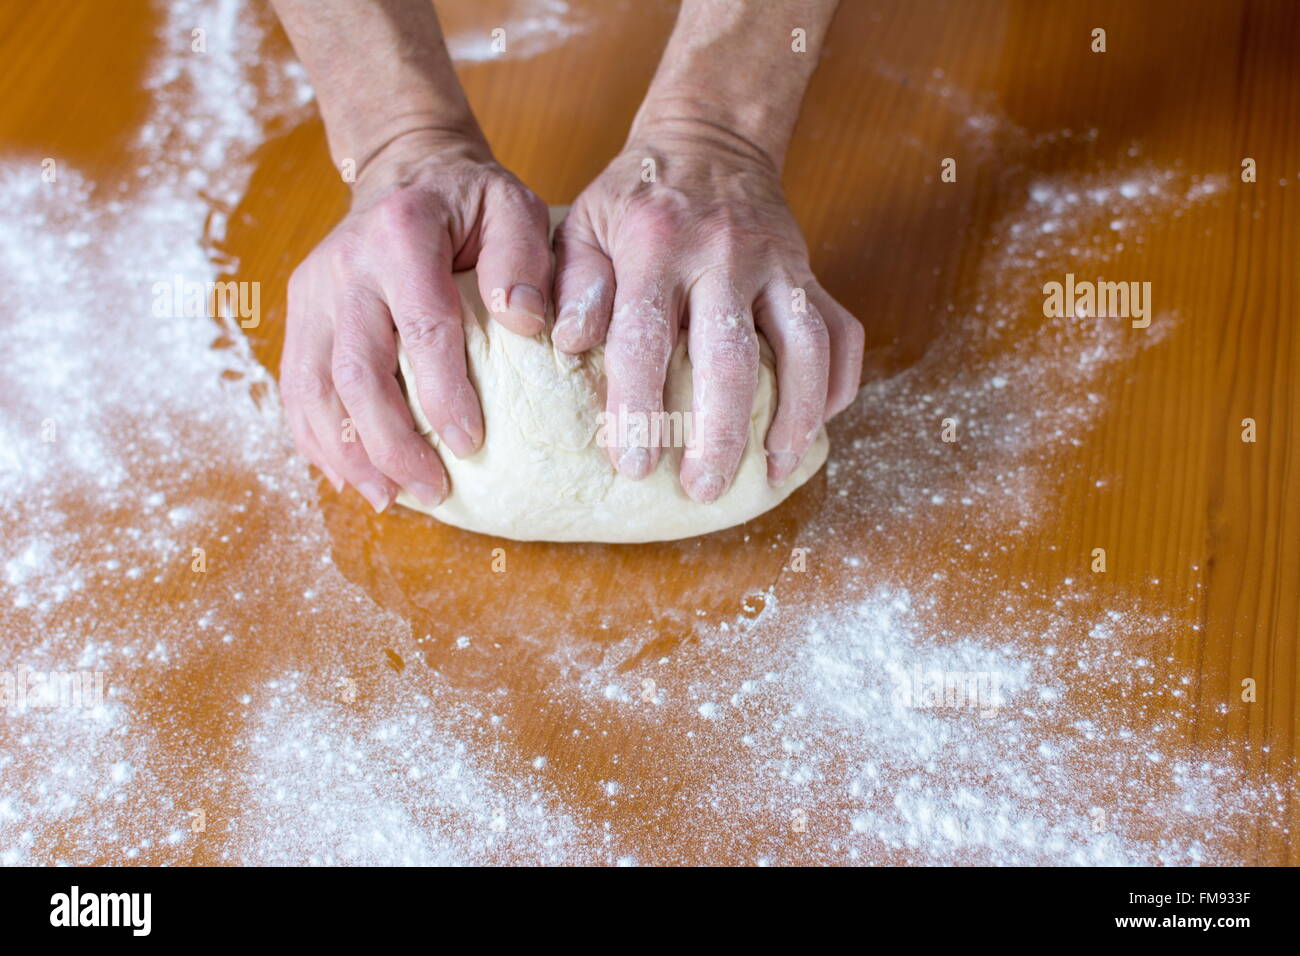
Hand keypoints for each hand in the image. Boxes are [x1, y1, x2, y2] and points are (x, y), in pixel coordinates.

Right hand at [279, 130, 551, 511]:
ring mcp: (312, 292)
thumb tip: (525, 324)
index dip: (442, 395)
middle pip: (355, 371)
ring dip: (348, 452)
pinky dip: (319, 439)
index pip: (421, 329)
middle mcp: (344, 266)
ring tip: (389, 498)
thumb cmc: (471, 202)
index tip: (470, 446)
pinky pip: (297, 387)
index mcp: (401, 236)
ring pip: (315, 388)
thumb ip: (523, 260)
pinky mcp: (299, 314)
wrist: (406, 170)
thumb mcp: (512, 207)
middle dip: (391, 441)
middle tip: (433, 490)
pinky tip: (352, 476)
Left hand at [551, 121, 863, 501]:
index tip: (632, 465)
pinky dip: (836, 384)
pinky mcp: (811, 271)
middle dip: (719, 433)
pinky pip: (842, 332)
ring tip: (774, 471)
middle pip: (731, 357)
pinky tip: (814, 425)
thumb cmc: (635, 198)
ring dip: (794, 417)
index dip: (638, 407)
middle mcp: (724, 253)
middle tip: (703, 488)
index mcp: (656, 244)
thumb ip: (573, 282)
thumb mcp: (584, 224)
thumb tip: (567, 342)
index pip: (645, 338)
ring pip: (804, 348)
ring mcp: (778, 262)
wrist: (709, 139)